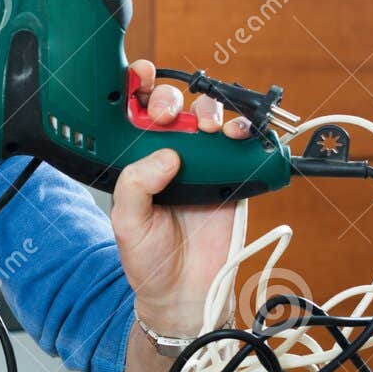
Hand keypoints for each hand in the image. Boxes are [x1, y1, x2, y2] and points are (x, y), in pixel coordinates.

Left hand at [109, 59, 246, 337]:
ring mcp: (205, 166)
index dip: (140, 89)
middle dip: (173, 100)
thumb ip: (136, 184)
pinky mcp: (234, 179)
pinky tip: (238, 134)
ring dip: (212, 112)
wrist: (184, 294)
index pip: (138, 115)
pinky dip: (245, 133)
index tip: (140, 77)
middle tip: (169, 115)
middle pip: (177, 109)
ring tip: (209, 126)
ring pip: (211, 121)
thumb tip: (166, 154)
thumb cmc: (148, 259)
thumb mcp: (126, 221)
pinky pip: (243, 148)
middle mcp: (173, 156)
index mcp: (140, 161)